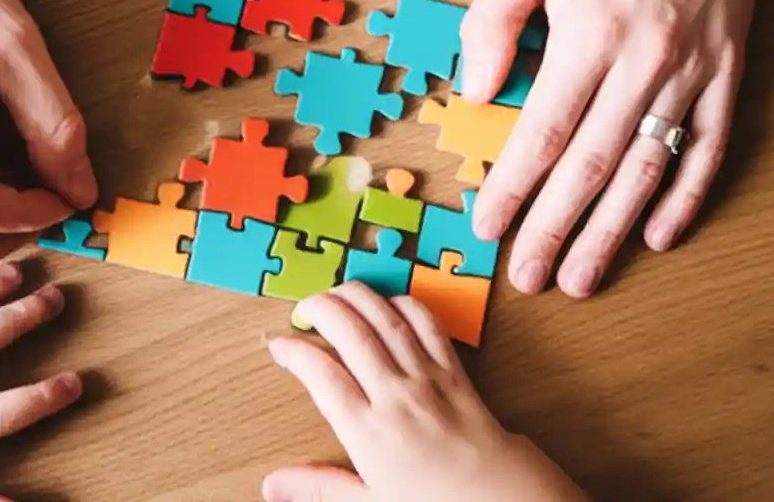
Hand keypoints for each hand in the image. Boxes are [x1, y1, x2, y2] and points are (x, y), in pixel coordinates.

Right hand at [263, 282, 585, 501]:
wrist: (500, 500)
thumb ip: (319, 487)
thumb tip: (273, 485)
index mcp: (368, 432)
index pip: (321, 375)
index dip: (295, 352)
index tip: (280, 345)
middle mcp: (395, 396)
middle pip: (350, 333)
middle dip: (321, 309)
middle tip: (304, 306)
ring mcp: (427, 379)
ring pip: (385, 320)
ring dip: (357, 297)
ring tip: (337, 292)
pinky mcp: (454, 371)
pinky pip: (427, 325)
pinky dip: (406, 304)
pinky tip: (390, 302)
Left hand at [459, 0, 752, 297]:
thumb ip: (492, 20)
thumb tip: (474, 90)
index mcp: (589, 35)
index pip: (542, 133)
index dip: (513, 188)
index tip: (487, 228)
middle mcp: (643, 63)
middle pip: (591, 167)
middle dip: (555, 229)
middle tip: (529, 277)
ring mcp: (692, 73)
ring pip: (647, 170)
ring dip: (613, 232)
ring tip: (584, 279)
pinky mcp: (727, 74)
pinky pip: (709, 149)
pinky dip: (686, 198)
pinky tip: (659, 238)